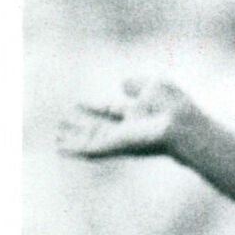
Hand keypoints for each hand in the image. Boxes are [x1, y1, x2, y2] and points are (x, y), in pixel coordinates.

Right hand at [56, 76, 197, 158]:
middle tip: (62, 124)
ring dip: (73, 139)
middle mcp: (128, 129)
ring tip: (55, 138)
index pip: (111, 110)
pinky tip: (59, 148)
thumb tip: (122, 83)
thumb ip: (138, 84)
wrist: (179, 126)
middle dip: (81, 127)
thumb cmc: (173, 105)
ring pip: (91, 141)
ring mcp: (121, 140)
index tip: (79, 103)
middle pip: (99, 129)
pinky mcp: (114, 148)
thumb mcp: (155, 85)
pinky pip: (90, 151)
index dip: (95, 107)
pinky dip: (73, 149)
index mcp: (138, 113)